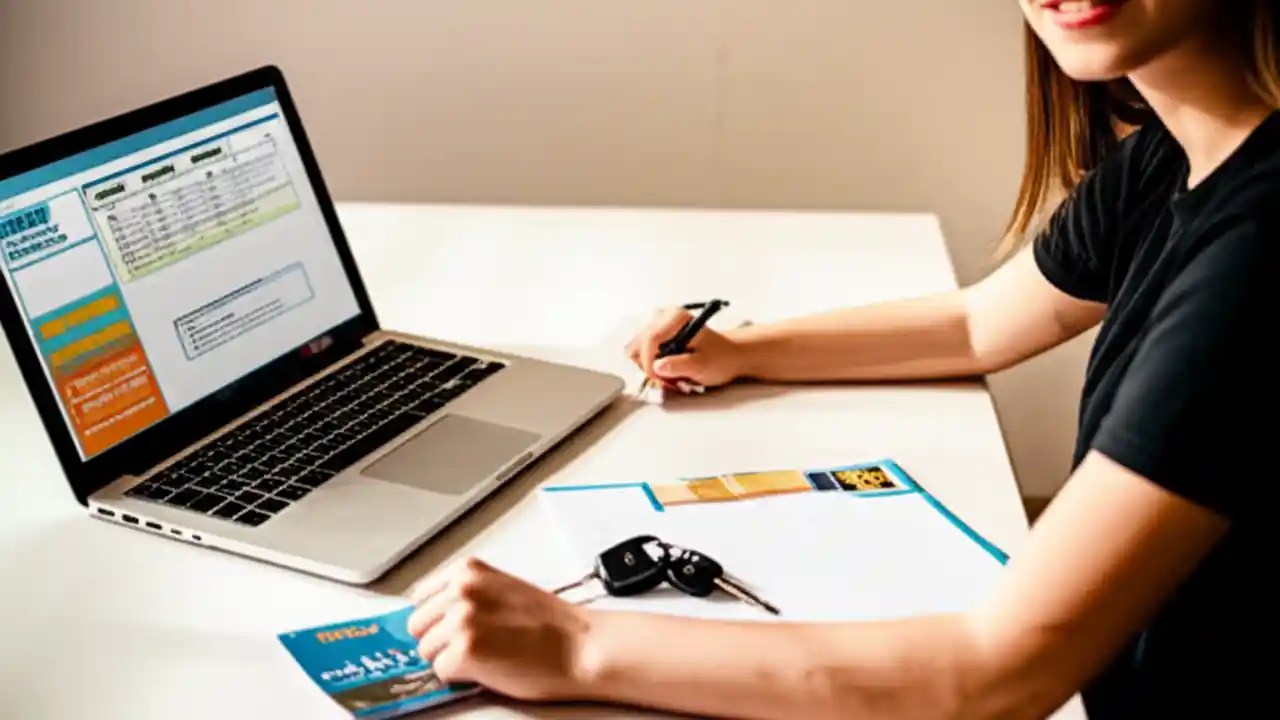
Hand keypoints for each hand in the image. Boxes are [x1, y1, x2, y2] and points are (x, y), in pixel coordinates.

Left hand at [406, 557, 591, 700]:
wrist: (581, 647)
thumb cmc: (552, 624)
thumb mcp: (502, 589)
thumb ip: (468, 595)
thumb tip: (436, 614)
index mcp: (468, 571)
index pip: (420, 596)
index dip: (434, 617)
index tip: (443, 626)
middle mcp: (460, 591)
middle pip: (417, 625)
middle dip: (438, 639)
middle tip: (471, 644)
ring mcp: (460, 621)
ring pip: (426, 651)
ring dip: (449, 658)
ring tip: (485, 655)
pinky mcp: (464, 652)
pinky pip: (441, 673)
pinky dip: (460, 677)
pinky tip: (488, 667)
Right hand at [625, 307, 745, 390]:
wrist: (726, 355)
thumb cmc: (719, 358)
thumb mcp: (703, 365)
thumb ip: (680, 365)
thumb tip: (657, 366)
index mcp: (675, 317)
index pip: (650, 339)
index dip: (649, 363)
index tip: (659, 379)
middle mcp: (662, 316)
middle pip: (636, 344)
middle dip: (648, 366)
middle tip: (667, 379)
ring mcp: (655, 325)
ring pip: (635, 350)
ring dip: (648, 367)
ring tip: (669, 375)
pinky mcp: (652, 335)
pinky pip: (639, 353)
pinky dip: (649, 365)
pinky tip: (665, 369)